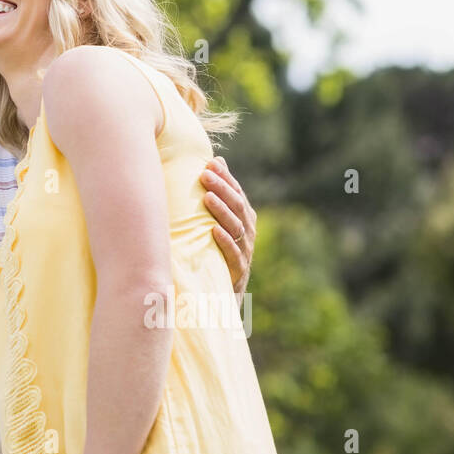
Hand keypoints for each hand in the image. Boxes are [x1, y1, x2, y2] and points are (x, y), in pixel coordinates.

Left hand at [200, 156, 256, 297]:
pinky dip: (224, 241)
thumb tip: (216, 160)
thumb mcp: (216, 221)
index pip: (236, 192)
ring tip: (208, 197)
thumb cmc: (214, 249)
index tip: (210, 163)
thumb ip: (218, 193)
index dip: (226, 178)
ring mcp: (245, 250)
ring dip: (222, 211)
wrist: (220, 293)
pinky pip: (233, 254)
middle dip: (222, 189)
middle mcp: (247, 231)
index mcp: (244, 217)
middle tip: (205, 175)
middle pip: (237, 206)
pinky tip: (213, 230)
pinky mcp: (238, 270)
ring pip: (237, 227)